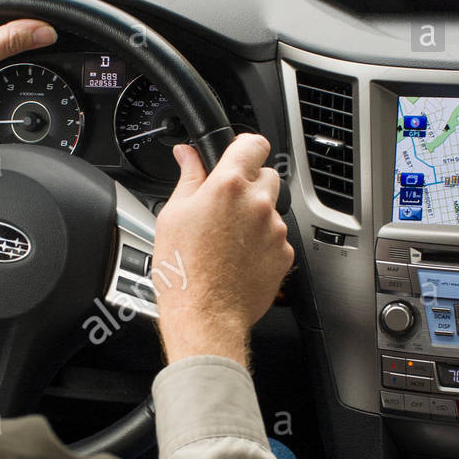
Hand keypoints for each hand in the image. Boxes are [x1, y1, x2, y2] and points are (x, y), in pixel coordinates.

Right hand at [152, 134, 290, 367]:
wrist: (205, 315)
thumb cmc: (184, 270)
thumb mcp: (173, 215)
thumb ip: (188, 177)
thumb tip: (187, 154)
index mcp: (228, 185)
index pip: (253, 143)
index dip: (245, 146)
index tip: (238, 153)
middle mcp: (257, 203)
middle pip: (266, 175)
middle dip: (249, 184)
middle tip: (225, 206)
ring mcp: (275, 229)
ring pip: (271, 209)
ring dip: (255, 216)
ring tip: (228, 240)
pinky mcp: (284, 253)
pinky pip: (277, 238)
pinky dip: (263, 243)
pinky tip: (240, 257)